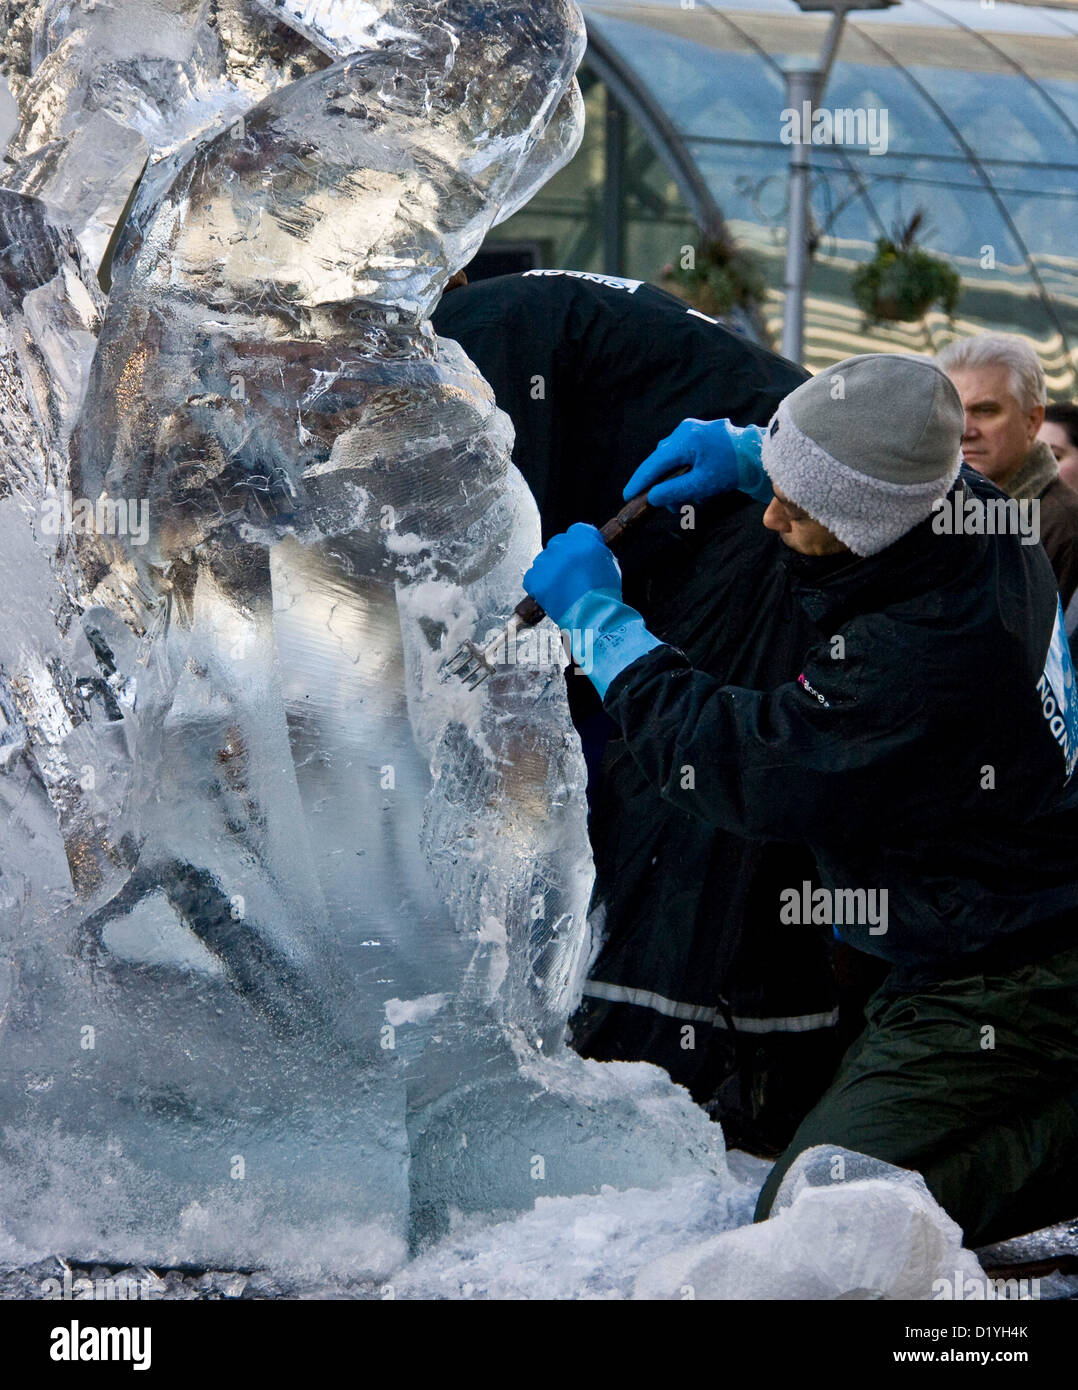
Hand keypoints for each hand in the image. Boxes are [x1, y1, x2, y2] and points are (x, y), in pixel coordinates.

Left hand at [523, 522, 621, 626]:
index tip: (577, 555)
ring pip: (543, 560)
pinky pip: (532, 577)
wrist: (593, 617)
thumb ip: (596, 550)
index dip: (577, 544)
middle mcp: (564, 547)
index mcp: (584, 540)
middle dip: (562, 557)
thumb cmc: (604, 594)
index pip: (576, 530)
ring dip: (549, 571)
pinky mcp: (536, 579)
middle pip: (557, 544)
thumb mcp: (609, 564)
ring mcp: (547, 562)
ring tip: (562, 589)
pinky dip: (539, 585)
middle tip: (569, 576)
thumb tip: (588, 547)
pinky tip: (552, 595)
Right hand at [623, 418, 769, 508]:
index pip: (653, 464)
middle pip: (662, 462)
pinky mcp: (700, 433)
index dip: (639, 482)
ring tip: (689, 501)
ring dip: (677, 482)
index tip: (627, 496)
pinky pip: (684, 455)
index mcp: (684, 440)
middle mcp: (684, 430)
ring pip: (673, 460)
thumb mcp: (700, 485)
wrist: (758, 455)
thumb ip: (673, 492)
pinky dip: (686, 472)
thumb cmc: (732, 469)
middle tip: (672, 508)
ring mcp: (693, 430)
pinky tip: (696, 488)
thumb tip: (652, 497)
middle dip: (664, 487)